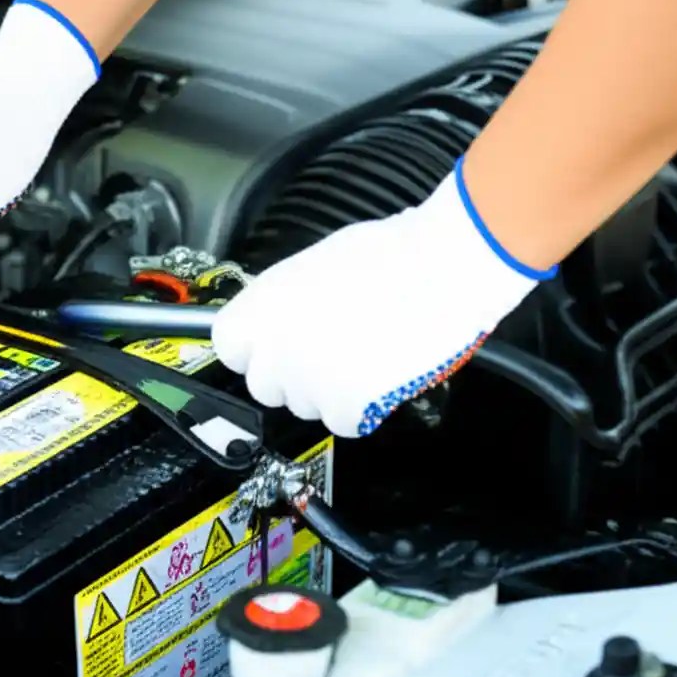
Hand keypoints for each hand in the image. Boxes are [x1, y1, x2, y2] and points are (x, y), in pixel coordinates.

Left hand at [211, 157, 557, 437]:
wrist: (446, 267)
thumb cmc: (394, 253)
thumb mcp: (317, 265)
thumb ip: (287, 301)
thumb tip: (280, 322)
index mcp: (263, 305)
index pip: (230, 347)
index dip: (255, 351)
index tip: (274, 349)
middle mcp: (277, 346)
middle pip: (266, 385)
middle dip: (294, 376)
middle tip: (331, 354)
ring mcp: (309, 381)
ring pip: (307, 406)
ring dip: (331, 392)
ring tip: (368, 355)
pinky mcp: (347, 407)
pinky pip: (346, 423)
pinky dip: (365, 410)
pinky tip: (383, 376)